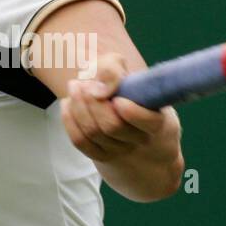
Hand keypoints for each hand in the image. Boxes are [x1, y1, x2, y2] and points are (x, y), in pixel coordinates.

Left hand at [60, 52, 180, 163]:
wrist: (127, 120)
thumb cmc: (130, 93)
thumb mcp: (125, 72)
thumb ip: (113, 70)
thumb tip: (100, 90)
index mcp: (157, 120)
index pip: (148, 122)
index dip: (132, 112)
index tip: (118, 99)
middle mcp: (139, 140)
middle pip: (112, 126)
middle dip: (93, 102)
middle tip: (85, 83)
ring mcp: (118, 150)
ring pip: (92, 132)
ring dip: (78, 106)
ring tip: (75, 86)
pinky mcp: (99, 155)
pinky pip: (79, 141)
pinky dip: (69, 119)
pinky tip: (68, 103)